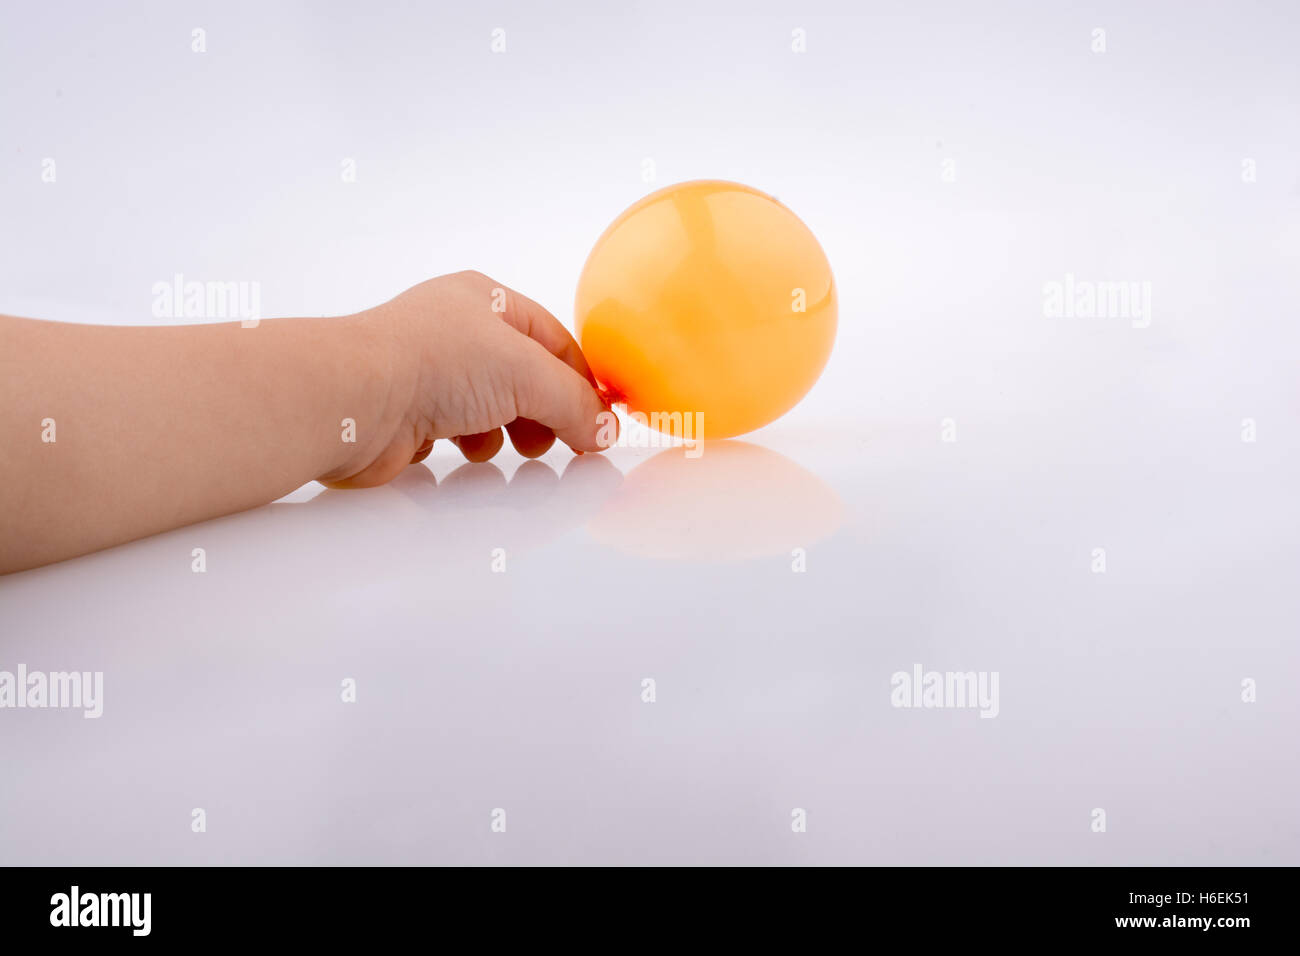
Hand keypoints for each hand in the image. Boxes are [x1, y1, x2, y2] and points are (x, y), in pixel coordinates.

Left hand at [320, 271, 616, 487]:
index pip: (553, 341)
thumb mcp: (528, 374)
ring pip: (490, 407)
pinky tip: (460, 449)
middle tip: (556, 440)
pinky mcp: (407, 414)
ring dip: (504, 432)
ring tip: (505, 445)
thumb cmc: (431, 363)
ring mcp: (429, 372)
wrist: (353, 401)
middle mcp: (455, 330)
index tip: (599, 422)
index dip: (581, 382)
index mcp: (485, 299)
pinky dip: (465, 445)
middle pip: (524, 377)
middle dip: (544, 412)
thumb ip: (576, 404)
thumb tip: (604, 430)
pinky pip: (454, 432)